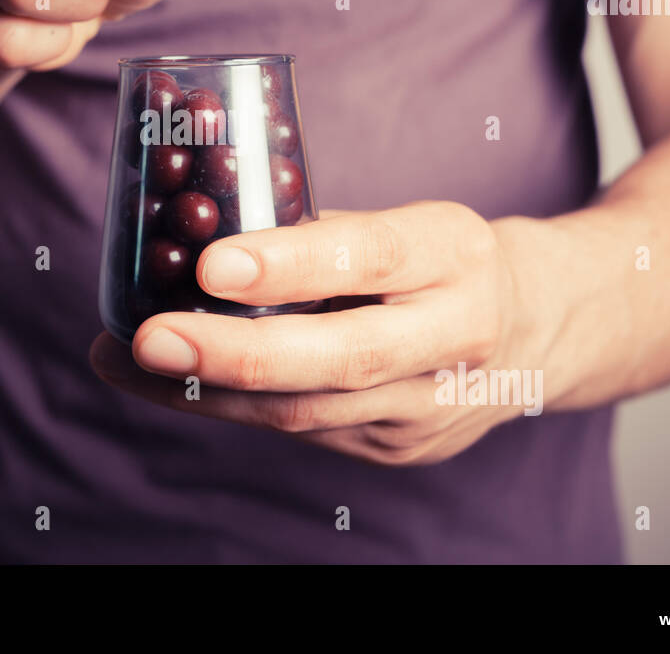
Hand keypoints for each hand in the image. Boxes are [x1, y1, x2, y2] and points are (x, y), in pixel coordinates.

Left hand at [91, 203, 555, 465]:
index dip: (292, 263)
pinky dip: (235, 405)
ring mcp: (431, 406)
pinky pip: (306, 428)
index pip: (371, 257)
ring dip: (207, 392)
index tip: (212, 264)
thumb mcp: (406, 221)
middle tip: (148, 340)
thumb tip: (201, 229)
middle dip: (233, 354)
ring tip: (126, 362)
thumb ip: (320, 233)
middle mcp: (455, 335)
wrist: (543, 328)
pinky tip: (178, 382)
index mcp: (455, 252)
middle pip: (341, 358)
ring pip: (309, 411)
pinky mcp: (402, 447)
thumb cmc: (446, 258)